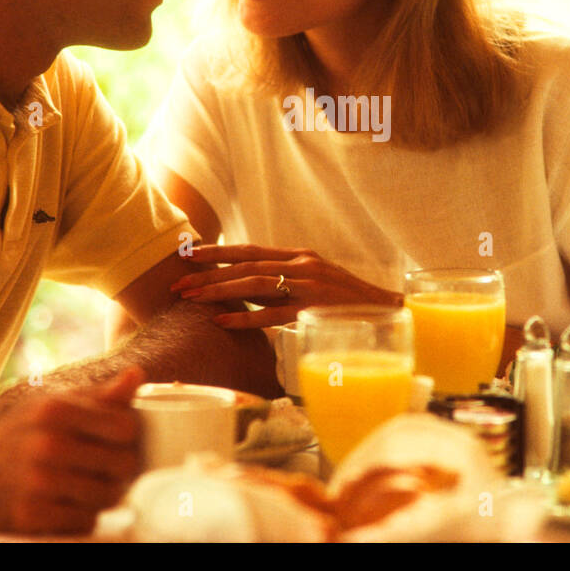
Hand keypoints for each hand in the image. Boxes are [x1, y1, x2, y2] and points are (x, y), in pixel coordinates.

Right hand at [0, 367, 143, 534]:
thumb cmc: (11, 433)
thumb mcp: (50, 403)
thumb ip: (98, 395)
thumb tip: (137, 376)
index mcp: (57, 409)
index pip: (126, 427)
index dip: (128, 438)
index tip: (117, 443)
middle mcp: (48, 443)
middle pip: (123, 465)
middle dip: (120, 470)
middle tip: (106, 470)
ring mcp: (38, 481)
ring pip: (107, 496)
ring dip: (103, 495)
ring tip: (86, 486)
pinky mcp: (29, 515)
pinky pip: (84, 521)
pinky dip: (82, 516)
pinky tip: (67, 504)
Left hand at [170, 244, 401, 327]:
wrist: (391, 311)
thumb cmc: (349, 304)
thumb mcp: (315, 284)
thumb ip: (285, 284)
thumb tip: (248, 294)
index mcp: (299, 256)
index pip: (250, 250)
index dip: (217, 251)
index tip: (188, 254)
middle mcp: (301, 265)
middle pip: (245, 264)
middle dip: (208, 272)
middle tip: (178, 282)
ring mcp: (309, 285)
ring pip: (253, 283)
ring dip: (218, 290)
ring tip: (190, 298)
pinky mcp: (315, 308)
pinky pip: (272, 313)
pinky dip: (245, 317)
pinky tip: (221, 320)